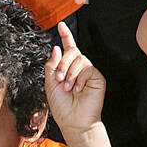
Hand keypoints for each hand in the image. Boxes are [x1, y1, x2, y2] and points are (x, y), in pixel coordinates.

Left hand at [44, 22, 105, 137]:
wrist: (74, 121)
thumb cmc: (62, 107)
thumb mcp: (50, 84)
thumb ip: (52, 65)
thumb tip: (57, 48)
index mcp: (66, 68)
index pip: (67, 48)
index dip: (65, 35)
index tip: (61, 25)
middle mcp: (78, 67)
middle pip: (72, 52)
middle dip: (63, 64)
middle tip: (59, 79)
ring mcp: (88, 71)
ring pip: (79, 59)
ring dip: (70, 74)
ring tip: (68, 88)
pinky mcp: (96, 77)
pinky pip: (87, 68)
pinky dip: (80, 79)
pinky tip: (78, 89)